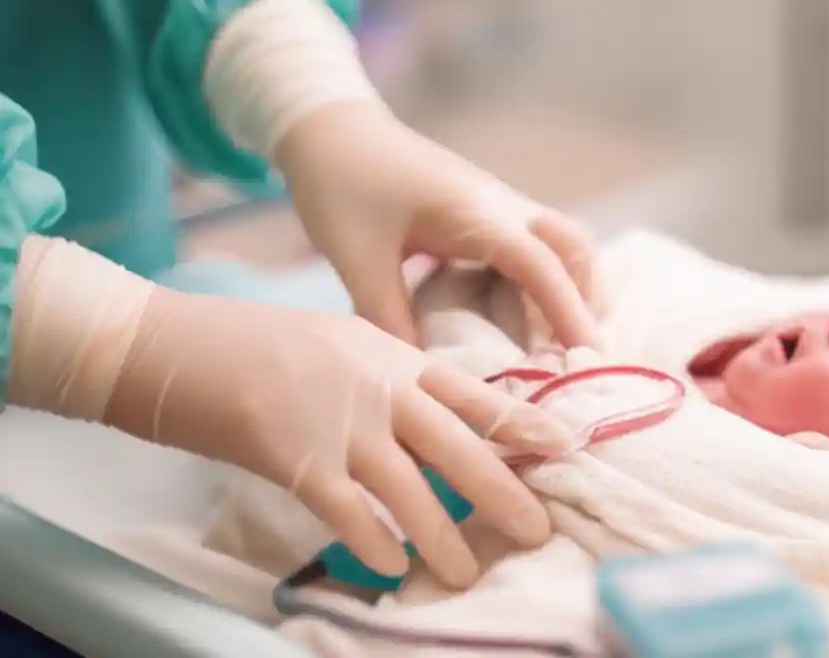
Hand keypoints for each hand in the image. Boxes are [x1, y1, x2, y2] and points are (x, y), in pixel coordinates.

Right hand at [102, 288, 574, 586]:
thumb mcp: (343, 342)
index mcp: (393, 356)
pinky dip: (371, 541)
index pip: (473, 392)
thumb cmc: (259, 344)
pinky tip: (390, 567)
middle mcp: (377, 387)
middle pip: (457, 446)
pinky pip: (345, 509)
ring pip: (408, 489)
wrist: (175, 344)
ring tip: (466, 573)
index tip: (566, 446)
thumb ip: (391, 376)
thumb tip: (436, 415)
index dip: (522, 421)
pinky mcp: (293, 456)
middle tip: (538, 531)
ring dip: (442, 537)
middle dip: (502, 492)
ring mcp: (337, 421)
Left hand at [275, 103, 599, 348]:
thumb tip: (423, 377)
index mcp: (474, 212)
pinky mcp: (486, 207)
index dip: (567, 312)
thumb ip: (390, 319)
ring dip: (573, 285)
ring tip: (563, 339)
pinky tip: (530, 313)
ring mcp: (497, 202)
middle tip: (581, 351)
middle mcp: (499, 204)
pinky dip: (548, 277)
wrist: (329, 129)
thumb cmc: (340, 186)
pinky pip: (536, 242)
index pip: (540, 264)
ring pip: (562, 240)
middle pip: (574, 245)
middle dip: (587, 297)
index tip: (587, 355)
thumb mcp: (357, 260)